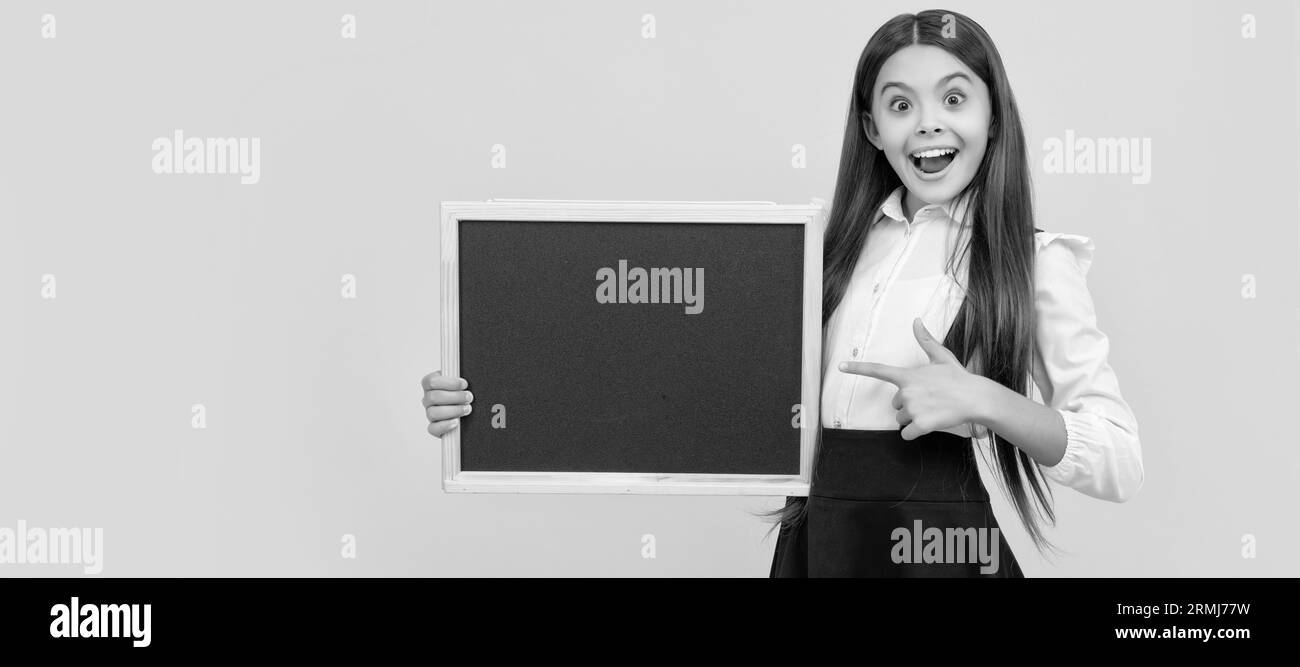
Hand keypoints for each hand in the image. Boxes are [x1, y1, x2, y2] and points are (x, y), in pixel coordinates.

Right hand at [421, 370, 473, 437]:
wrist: (469, 414)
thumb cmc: (464, 395)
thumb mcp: (462, 384)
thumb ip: (460, 380)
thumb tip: (465, 380)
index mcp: (431, 385)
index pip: (431, 381)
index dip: (448, 382)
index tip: (464, 384)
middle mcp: (428, 399)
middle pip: (433, 397)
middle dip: (455, 397)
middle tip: (469, 397)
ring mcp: (430, 413)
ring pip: (433, 413)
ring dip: (453, 410)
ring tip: (467, 409)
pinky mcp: (434, 428)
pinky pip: (433, 428)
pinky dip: (445, 425)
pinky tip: (456, 422)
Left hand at [837, 318, 980, 440]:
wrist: (975, 398)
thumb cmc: (958, 377)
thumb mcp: (941, 356)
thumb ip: (925, 340)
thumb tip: (916, 320)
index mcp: (908, 375)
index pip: (878, 370)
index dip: (857, 368)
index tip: (840, 366)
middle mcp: (907, 392)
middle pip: (895, 405)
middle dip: (908, 405)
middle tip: (929, 400)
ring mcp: (913, 409)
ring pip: (900, 420)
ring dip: (912, 419)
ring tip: (932, 410)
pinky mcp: (921, 424)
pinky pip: (906, 435)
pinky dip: (915, 433)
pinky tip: (929, 425)